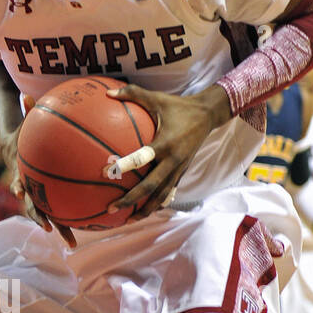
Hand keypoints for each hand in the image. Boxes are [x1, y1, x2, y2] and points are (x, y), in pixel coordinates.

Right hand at [8, 101, 76, 246]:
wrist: (14, 147)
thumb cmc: (22, 133)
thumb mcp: (22, 123)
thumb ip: (26, 112)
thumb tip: (28, 95)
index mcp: (20, 175)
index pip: (20, 188)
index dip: (24, 196)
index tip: (29, 203)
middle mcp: (29, 192)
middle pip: (36, 211)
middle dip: (46, 223)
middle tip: (56, 234)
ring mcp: (40, 198)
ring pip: (51, 217)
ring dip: (62, 230)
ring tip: (75, 244)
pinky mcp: (51, 198)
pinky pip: (63, 209)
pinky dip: (75, 217)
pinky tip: (94, 223)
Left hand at [104, 82, 230, 218]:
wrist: (208, 115)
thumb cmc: (178, 106)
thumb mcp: (156, 98)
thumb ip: (132, 94)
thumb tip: (107, 92)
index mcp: (165, 143)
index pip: (141, 158)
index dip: (123, 166)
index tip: (104, 173)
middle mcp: (173, 160)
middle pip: (150, 187)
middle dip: (131, 199)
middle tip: (111, 208)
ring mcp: (179, 169)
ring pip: (161, 196)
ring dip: (145, 210)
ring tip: (127, 220)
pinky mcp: (182, 173)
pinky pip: (168, 193)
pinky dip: (157, 204)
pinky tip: (144, 213)